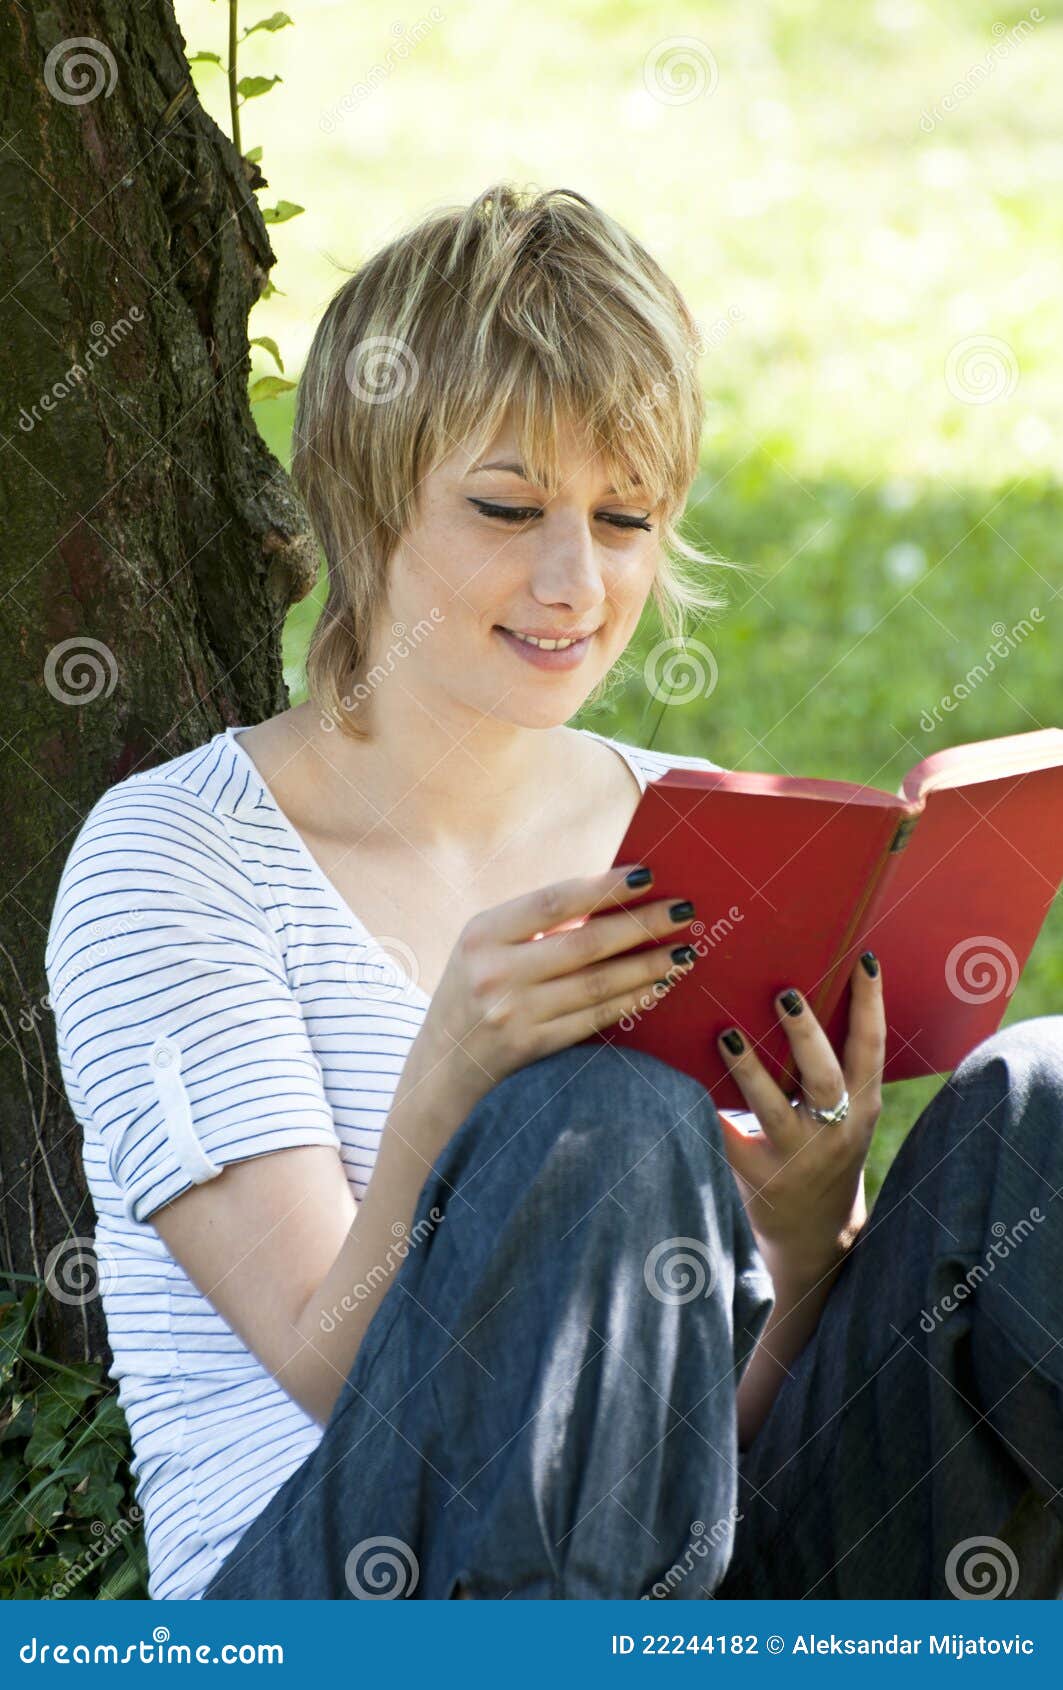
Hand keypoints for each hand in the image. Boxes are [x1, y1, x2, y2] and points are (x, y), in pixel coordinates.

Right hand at [401, 863, 700, 1125]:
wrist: (443, 1065)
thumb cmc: (476, 989)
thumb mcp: (487, 947)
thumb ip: (536, 924)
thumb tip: (614, 895)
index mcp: (482, 934)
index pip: (554, 902)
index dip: (604, 887)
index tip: (648, 874)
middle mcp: (495, 973)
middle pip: (585, 943)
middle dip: (642, 925)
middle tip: (684, 911)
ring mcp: (514, 1014)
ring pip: (597, 984)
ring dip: (648, 966)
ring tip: (684, 951)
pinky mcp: (532, 1048)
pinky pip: (595, 1018)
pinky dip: (631, 1000)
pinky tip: (658, 986)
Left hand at [714, 954, 884, 1276]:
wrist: (815, 1234)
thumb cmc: (825, 1150)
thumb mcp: (846, 1114)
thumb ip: (829, 1065)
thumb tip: (792, 990)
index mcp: (863, 1105)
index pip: (872, 1047)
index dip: (871, 1003)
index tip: (863, 960)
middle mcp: (835, 1130)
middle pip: (824, 1077)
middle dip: (804, 1035)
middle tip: (784, 994)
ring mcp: (797, 1156)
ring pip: (773, 1109)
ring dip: (750, 1070)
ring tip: (727, 1034)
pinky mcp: (757, 1176)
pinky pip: (729, 1137)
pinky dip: (709, 1110)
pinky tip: (682, 1080)